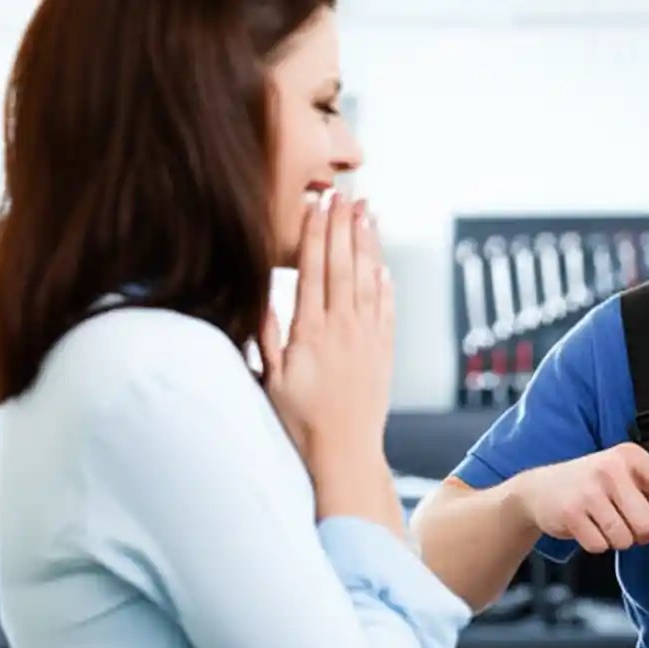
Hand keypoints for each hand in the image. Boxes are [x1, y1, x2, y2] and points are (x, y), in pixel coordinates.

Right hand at [258, 192, 393, 465]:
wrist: (344, 451)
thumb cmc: (299, 420)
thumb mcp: (271, 378)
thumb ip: (266, 335)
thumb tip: (262, 294)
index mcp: (311, 331)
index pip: (313, 270)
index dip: (316, 234)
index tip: (317, 205)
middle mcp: (343, 328)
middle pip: (344, 265)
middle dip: (344, 227)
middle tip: (345, 195)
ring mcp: (368, 338)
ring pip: (369, 279)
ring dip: (368, 244)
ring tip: (368, 214)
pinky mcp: (384, 351)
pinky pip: (387, 308)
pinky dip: (385, 282)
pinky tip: (382, 263)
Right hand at [513, 443, 648, 553]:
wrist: (540, 489)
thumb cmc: (591, 484)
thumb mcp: (625, 477)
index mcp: (629, 457)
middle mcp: (610, 470)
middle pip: (648, 524)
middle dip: (640, 533)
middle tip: (625, 521)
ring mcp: (589, 491)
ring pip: (624, 539)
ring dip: (616, 539)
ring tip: (602, 521)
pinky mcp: (572, 512)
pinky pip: (600, 545)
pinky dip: (596, 543)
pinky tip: (586, 526)